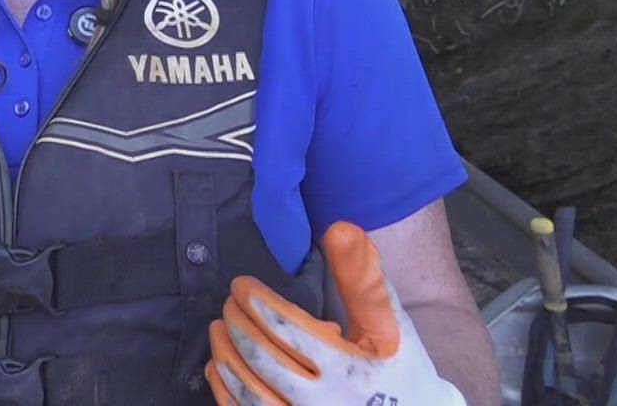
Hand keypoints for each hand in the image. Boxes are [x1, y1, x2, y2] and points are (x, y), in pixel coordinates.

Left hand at [205, 221, 466, 405]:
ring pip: (249, 392)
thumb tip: (340, 228)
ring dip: (226, 355)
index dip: (259, 304)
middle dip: (239, 323)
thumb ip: (364, 279)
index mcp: (349, 372)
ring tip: (218, 327)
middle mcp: (324, 403)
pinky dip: (225, 390)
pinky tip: (218, 366)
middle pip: (263, 360)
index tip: (242, 284)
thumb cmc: (399, 369)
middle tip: (229, 301)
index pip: (289, 332)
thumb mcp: (391, 327)